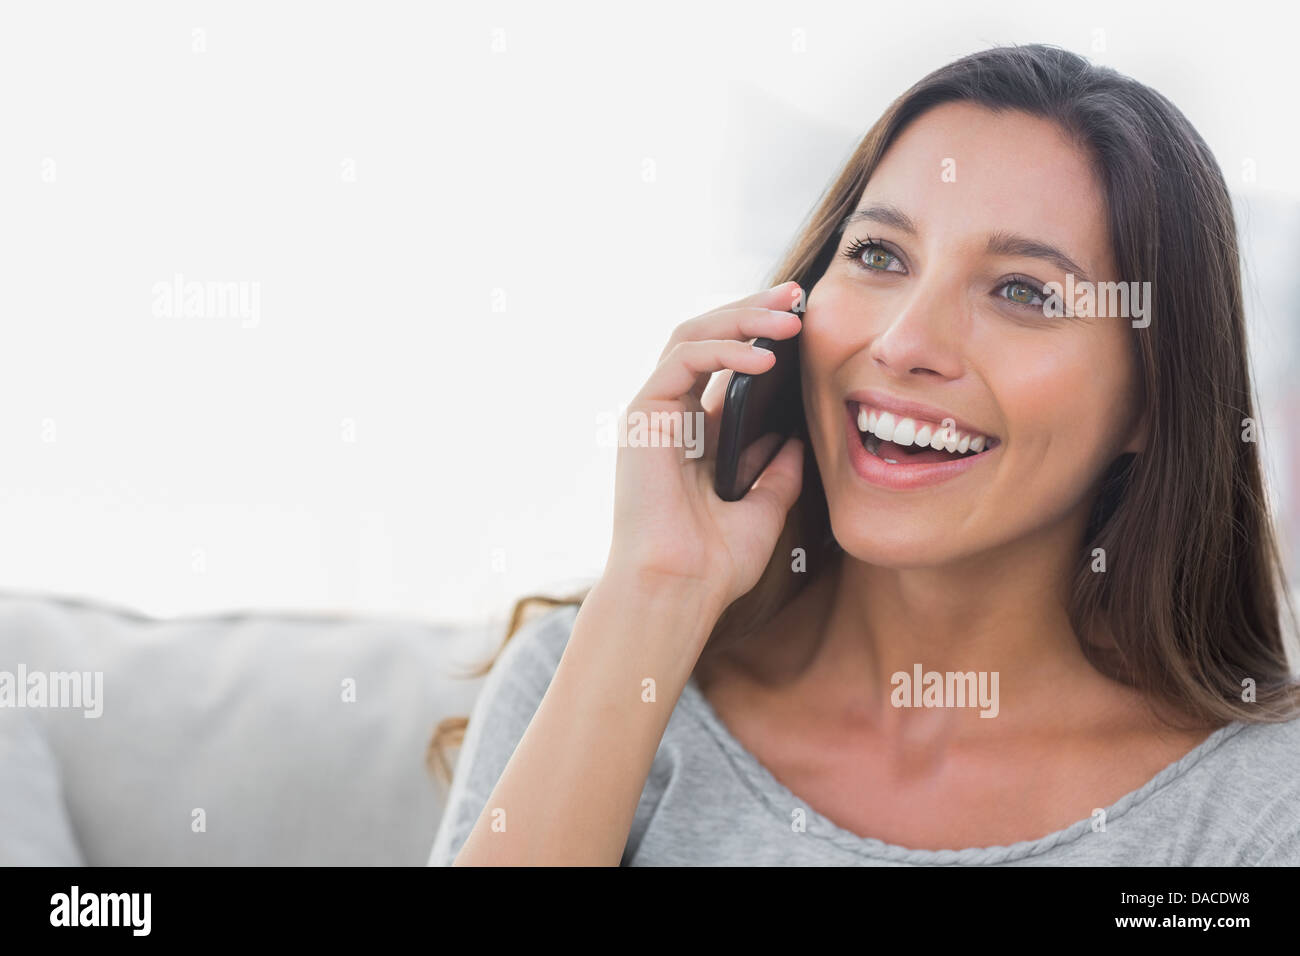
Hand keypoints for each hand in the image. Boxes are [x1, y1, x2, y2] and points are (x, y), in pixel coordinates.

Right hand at [604, 281, 804, 620]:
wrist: (679, 590)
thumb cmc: (713, 562)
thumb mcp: (766, 508)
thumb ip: (779, 471)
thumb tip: (800, 438)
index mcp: (694, 432)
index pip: (724, 361)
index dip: (761, 333)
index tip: (805, 318)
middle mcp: (670, 414)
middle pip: (707, 335)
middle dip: (753, 309)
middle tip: (798, 295)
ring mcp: (653, 411)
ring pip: (692, 334)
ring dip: (742, 318)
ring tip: (789, 317)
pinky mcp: (642, 414)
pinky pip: (682, 359)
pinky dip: (722, 350)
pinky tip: (763, 356)